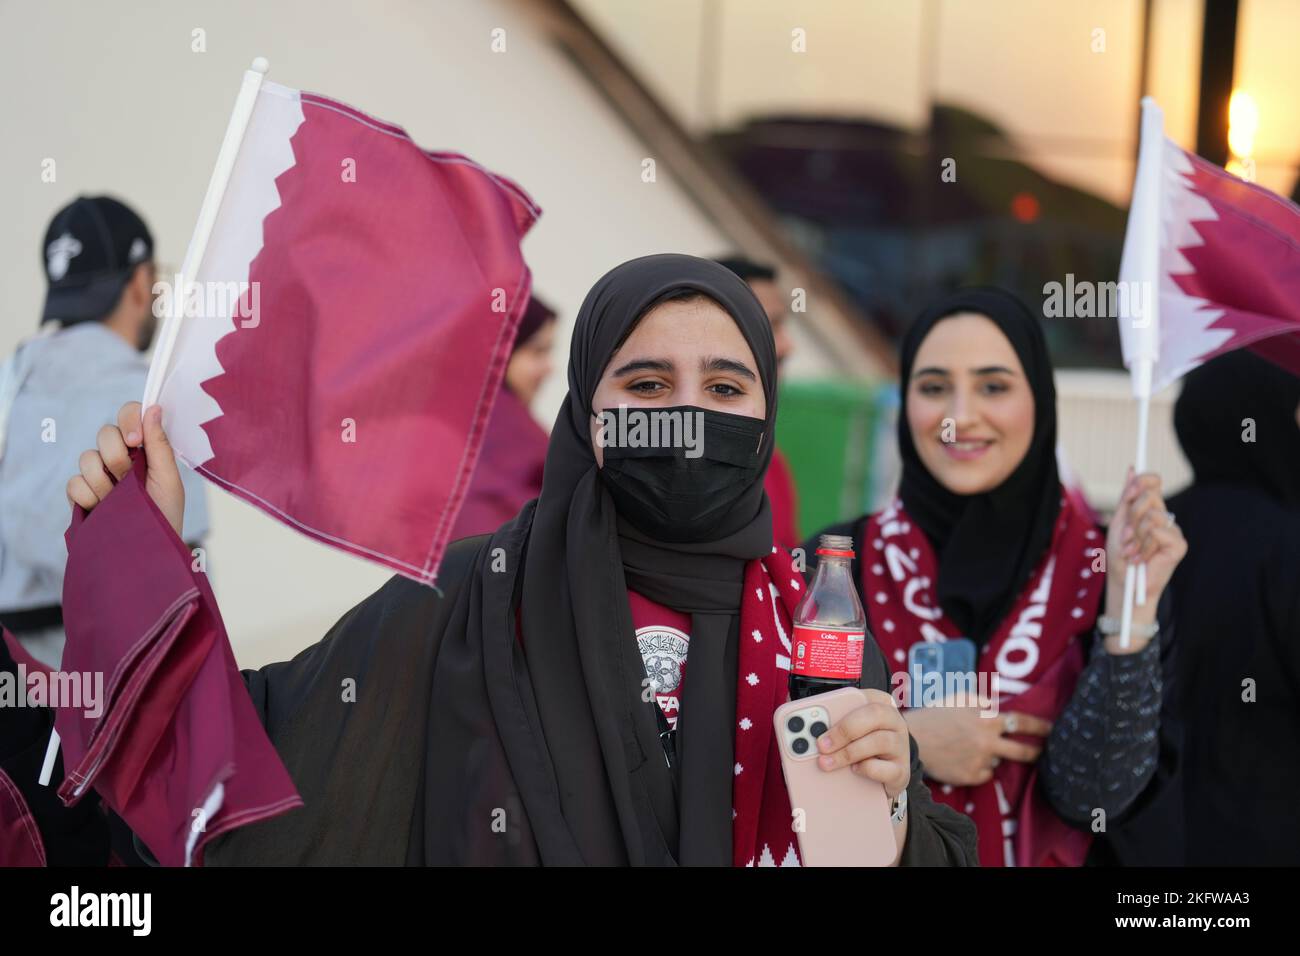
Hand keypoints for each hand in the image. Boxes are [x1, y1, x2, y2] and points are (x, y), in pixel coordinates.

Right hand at [66, 401, 184, 536]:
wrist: (145, 552)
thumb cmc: (164, 516)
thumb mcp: (168, 480)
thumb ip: (159, 445)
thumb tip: (154, 407)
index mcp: (144, 450)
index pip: (129, 415)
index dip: (128, 420)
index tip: (135, 440)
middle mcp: (120, 457)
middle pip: (105, 433)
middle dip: (117, 458)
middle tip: (129, 479)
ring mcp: (99, 475)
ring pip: (87, 458)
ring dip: (104, 482)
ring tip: (119, 501)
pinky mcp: (81, 494)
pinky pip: (74, 483)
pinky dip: (89, 497)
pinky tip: (101, 509)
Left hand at [815, 689, 910, 800]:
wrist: (886, 769)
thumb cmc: (859, 741)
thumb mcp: (843, 724)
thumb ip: (821, 712)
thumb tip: (790, 700)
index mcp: (877, 702)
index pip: (861, 695)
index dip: (838, 704)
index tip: (816, 717)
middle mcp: (893, 720)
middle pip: (874, 715)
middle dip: (843, 730)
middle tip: (820, 745)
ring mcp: (900, 745)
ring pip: (880, 741)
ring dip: (849, 753)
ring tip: (827, 763)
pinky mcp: (901, 771)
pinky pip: (888, 769)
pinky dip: (868, 770)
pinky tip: (854, 771)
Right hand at [902, 703, 1050, 786]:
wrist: (911, 738)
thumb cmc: (935, 714)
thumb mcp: (960, 698)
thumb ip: (984, 702)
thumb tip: (999, 707)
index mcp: (987, 719)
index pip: (1024, 722)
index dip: (1042, 727)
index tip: (1054, 730)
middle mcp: (988, 741)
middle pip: (1024, 751)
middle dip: (1037, 751)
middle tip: (1042, 752)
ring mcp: (980, 761)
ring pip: (998, 760)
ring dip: (992, 754)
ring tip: (969, 747)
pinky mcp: (971, 776)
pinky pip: (985, 773)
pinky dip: (979, 767)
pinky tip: (962, 758)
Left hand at [1102, 469, 1186, 645]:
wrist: (1124, 583)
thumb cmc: (1121, 555)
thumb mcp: (1119, 523)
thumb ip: (1126, 497)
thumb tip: (1132, 469)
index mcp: (1149, 509)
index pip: (1153, 481)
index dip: (1141, 482)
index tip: (1128, 494)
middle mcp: (1164, 517)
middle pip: (1150, 495)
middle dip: (1131, 516)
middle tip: (1126, 536)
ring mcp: (1173, 531)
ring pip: (1153, 515)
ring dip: (1135, 535)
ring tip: (1131, 551)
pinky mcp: (1179, 545)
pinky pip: (1158, 532)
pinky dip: (1144, 546)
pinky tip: (1141, 559)